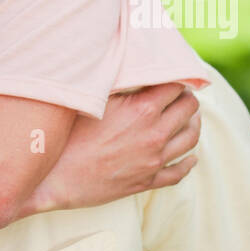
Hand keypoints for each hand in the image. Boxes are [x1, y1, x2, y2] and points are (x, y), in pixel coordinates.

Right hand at [24, 82, 200, 214]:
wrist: (56, 178)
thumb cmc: (69, 134)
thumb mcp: (95, 99)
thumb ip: (121, 84)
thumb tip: (135, 69)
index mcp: (142, 110)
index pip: (176, 86)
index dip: (177, 77)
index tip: (173, 75)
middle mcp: (154, 134)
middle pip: (189, 109)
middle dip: (187, 97)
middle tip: (180, 94)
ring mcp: (153, 160)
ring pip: (190, 139)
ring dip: (193, 124)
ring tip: (189, 118)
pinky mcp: (147, 181)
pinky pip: (178, 172)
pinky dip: (188, 162)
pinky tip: (190, 156)